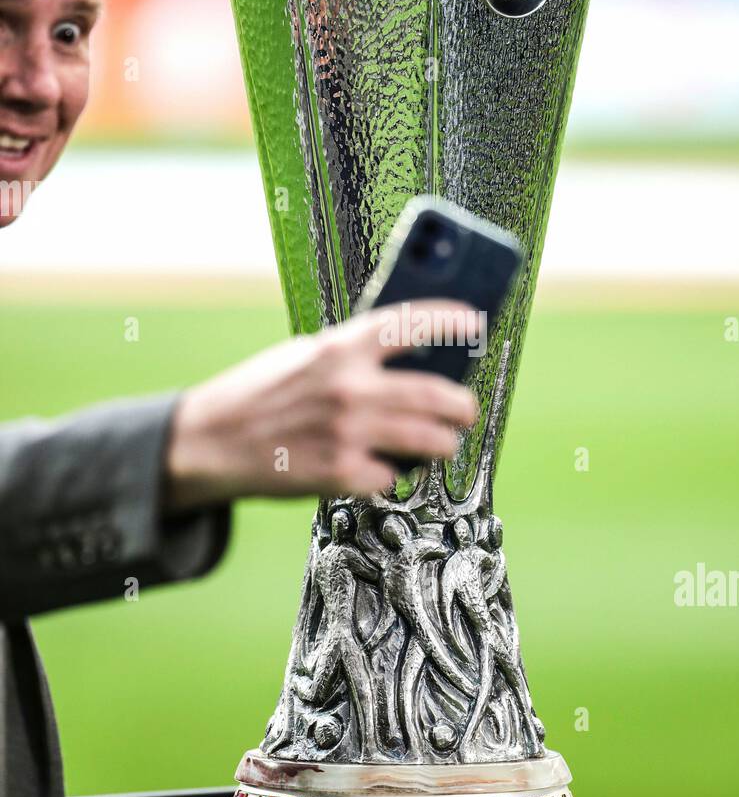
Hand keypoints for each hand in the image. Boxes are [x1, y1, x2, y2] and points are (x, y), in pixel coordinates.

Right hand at [164, 300, 479, 510]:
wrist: (207, 441)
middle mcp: (349, 388)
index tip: (473, 322)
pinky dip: (392, 474)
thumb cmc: (256, 395)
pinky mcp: (341, 474)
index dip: (450, 320)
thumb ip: (350, 357)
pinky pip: (391, 476)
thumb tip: (407, 363)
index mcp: (339, 348)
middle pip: (437, 393)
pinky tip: (383, 469)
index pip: (410, 323)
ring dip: (445, 444)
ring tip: (444, 443)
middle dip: (463, 405)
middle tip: (467, 410)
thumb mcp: (302, 357)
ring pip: (429, 440)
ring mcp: (348, 433)